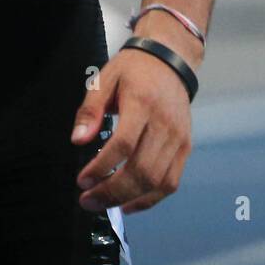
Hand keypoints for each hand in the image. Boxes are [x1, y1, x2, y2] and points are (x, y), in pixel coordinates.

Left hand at [71, 47, 191, 215]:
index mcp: (142, 103)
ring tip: (104, 204)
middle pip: (141, 169)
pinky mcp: (185, 148)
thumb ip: (90, 110)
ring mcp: (178, 139)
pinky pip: (170, 182)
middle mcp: (164, 124)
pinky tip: (128, 204)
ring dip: (128, 199)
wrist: (170, 60)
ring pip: (157, 181)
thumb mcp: (104, 79)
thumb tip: (79, 140)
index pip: (123, 144)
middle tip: (88, 200)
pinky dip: (150, 199)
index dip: (102, 167)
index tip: (83, 180)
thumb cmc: (134, 71)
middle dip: (112, 191)